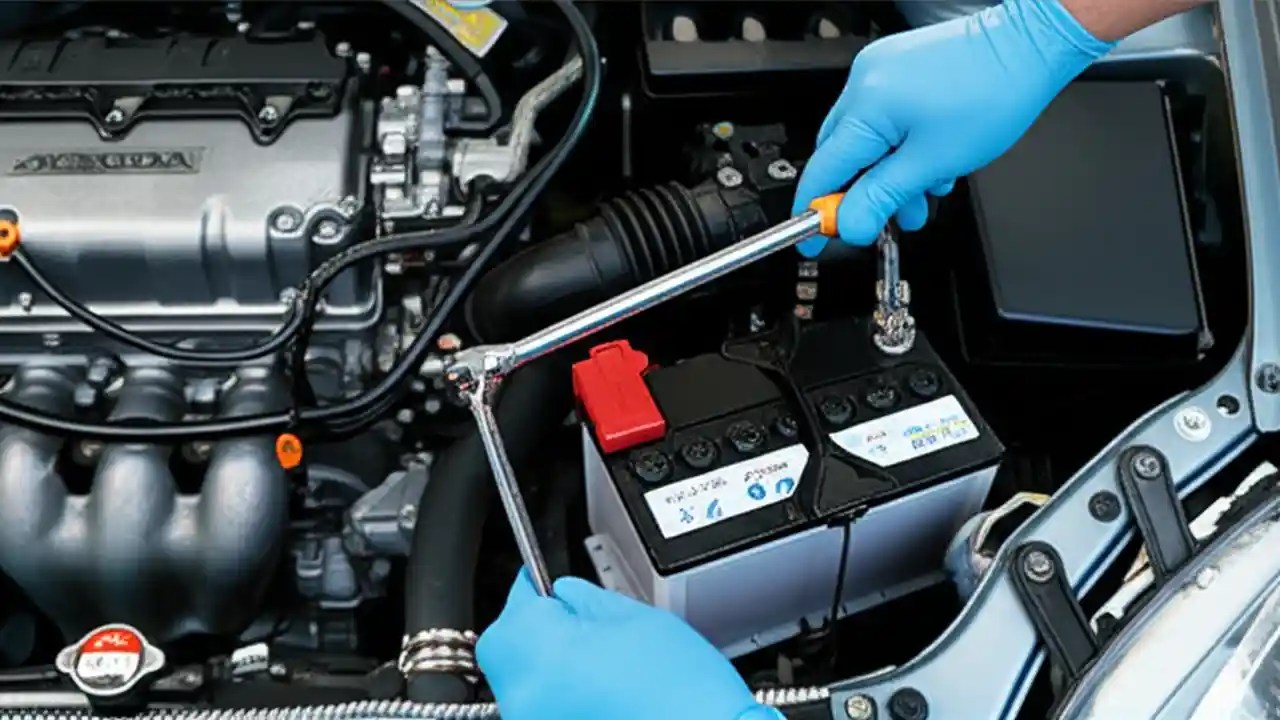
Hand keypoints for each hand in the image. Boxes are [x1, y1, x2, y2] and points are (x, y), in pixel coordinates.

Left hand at [477, 571, 782, 719]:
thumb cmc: (681, 695)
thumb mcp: (637, 618)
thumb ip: (587, 599)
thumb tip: (563, 593)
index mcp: (537, 651)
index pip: (516, 603)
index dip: (534, 588)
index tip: (545, 583)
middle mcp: (522, 698)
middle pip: (512, 649)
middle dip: (540, 631)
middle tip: (582, 626)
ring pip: (528, 685)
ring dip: (552, 669)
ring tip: (603, 668)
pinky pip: (546, 712)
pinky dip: (565, 701)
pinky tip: (602, 697)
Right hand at [793, 0, 1114, 254]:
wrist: (1029, 46)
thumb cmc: (992, 93)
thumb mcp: (932, 163)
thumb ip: (882, 197)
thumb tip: (849, 225)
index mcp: (866, 105)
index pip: (822, 171)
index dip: (816, 213)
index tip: (813, 241)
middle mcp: (864, 82)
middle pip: (840, 156)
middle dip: (863, 194)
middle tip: (884, 219)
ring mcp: (879, 71)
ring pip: (865, 140)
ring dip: (887, 174)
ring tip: (919, 195)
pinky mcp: (896, 67)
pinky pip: (882, 118)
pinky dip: (898, 147)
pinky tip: (925, 162)